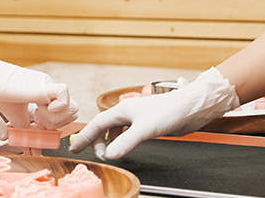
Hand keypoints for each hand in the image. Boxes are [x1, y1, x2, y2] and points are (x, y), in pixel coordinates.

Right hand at [0, 42, 77, 128]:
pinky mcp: (44, 84)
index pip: (64, 115)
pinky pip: (64, 94)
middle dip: (58, 124)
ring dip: (56, 118)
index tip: (37, 128)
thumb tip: (34, 151)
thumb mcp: (16, 118)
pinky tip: (39, 107)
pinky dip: (56, 107)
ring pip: (73, 107)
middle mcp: (49, 90)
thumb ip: (27, 132)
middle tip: (38, 122)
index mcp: (44, 96)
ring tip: (37, 114)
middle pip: (73, 112)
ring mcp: (48, 86)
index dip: (55, 126)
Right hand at [70, 67, 239, 159]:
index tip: (74, 148)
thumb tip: (110, 155)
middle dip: (96, 141)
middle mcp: (126, 112)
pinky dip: (120, 140)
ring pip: (114, 130)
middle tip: (96, 156)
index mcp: (121, 110)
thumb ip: (126, 142)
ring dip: (108, 141)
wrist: (189, 108)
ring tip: (107, 153)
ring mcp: (136, 117)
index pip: (96, 124)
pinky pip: (125, 132)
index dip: (84, 137)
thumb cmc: (168, 112)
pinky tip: (123, 146)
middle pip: (103, 127)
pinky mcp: (145, 123)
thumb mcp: (145, 130)